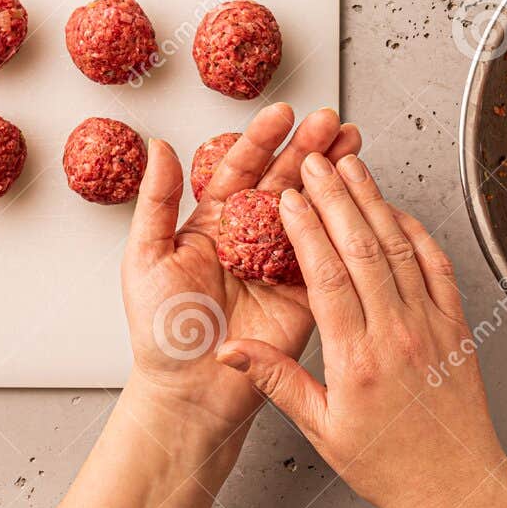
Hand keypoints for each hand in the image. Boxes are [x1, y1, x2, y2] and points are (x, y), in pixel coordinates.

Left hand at [122, 104, 360, 435]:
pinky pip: (327, 255)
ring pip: (310, 210)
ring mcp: (280, 264)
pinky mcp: (306, 294)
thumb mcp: (146, 258)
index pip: (241, 169)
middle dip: (308, 149)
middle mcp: (250, 238)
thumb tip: (158, 147)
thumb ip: (156, 201)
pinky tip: (359, 198)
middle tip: (330, 121)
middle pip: (284, 181)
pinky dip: (344, 226)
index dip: (262, 140)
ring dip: (332, 178)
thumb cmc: (160, 332)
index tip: (282, 114)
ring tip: (352, 144)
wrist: (189, 393)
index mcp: (213, 224)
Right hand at [215, 152, 506, 507]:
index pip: (326, 276)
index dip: (306, 229)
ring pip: (399, 248)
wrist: (456, 485)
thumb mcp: (322, 429)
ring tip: (351, 168)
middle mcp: (398, 334)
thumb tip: (230, 351)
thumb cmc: (389, 464)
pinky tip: (396, 211)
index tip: (289, 198)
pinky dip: (415, 232)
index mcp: (357, 359)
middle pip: (362, 248)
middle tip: (315, 161)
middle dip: (336, 198)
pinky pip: (436, 266)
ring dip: (374, 202)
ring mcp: (432, 325)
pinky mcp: (456, 324)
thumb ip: (277, 381)